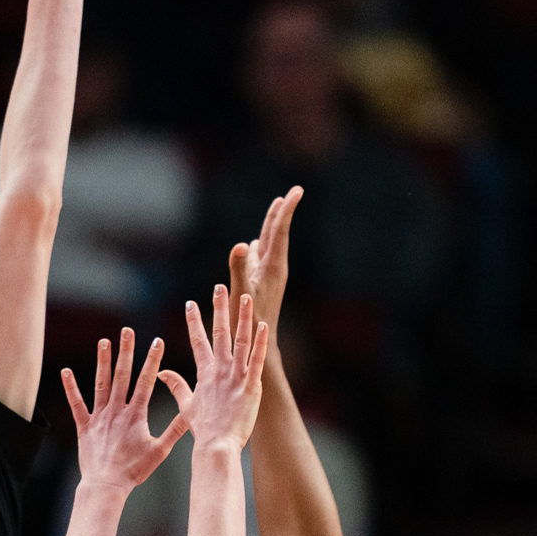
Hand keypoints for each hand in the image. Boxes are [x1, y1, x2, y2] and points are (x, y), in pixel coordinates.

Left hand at [63, 328, 188, 492]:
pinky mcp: (84, 426)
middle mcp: (117, 411)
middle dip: (126, 351)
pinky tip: (65, 371)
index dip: (152, 360)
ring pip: (101, 384)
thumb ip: (175, 430)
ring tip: (104, 341)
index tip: (157, 341)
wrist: (106, 485)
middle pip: (122, 376)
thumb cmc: (133, 471)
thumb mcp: (160, 451)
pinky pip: (76, 404)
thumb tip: (191, 414)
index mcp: (136, 415)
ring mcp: (99, 417)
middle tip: (127, 331)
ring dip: (102, 362)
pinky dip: (70, 388)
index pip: (146, 382)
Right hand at [160, 287, 267, 452]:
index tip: (190, 303)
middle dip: (219, 308)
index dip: (194, 321)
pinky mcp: (251, 386)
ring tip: (245, 296)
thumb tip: (162, 373)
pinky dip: (260, 342)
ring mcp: (236, 376)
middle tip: (219, 287)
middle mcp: (219, 370)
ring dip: (242, 317)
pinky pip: (257, 359)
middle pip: (219, 333)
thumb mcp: (187, 405)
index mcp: (204, 373)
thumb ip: (176, 386)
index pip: (198, 341)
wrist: (217, 446)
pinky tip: (263, 325)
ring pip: (240, 340)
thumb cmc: (204, 429)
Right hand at [228, 186, 302, 343]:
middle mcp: (275, 267)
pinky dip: (259, 244)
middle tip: (294, 192)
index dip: (286, 210)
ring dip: (272, 224)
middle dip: (283, 211)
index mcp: (273, 266)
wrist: (259, 344)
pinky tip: (253, 245)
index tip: (296, 191)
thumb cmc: (249, 320)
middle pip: (278, 233)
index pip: (280, 231)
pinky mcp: (261, 283)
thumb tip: (242, 244)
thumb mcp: (240, 292)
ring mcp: (269, 275)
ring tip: (277, 208)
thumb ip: (240, 267)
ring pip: (269, 243)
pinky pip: (260, 256)